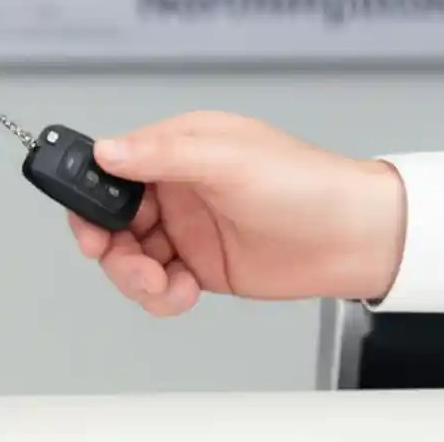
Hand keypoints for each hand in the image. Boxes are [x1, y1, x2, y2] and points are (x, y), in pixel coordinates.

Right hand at [67, 112, 406, 315]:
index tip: (89, 229)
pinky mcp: (202, 266)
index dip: (90, 198)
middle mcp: (177, 187)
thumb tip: (106, 150)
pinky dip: (162, 295)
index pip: (111, 168)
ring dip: (136, 277)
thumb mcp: (227, 159)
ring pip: (131, 257)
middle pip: (112, 220)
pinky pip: (160, 285)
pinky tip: (183, 292)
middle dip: (110, 248)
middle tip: (126, 263)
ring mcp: (188, 229)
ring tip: (164, 285)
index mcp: (177, 148)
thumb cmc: (305, 184)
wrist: (354, 238)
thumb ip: (161, 154)